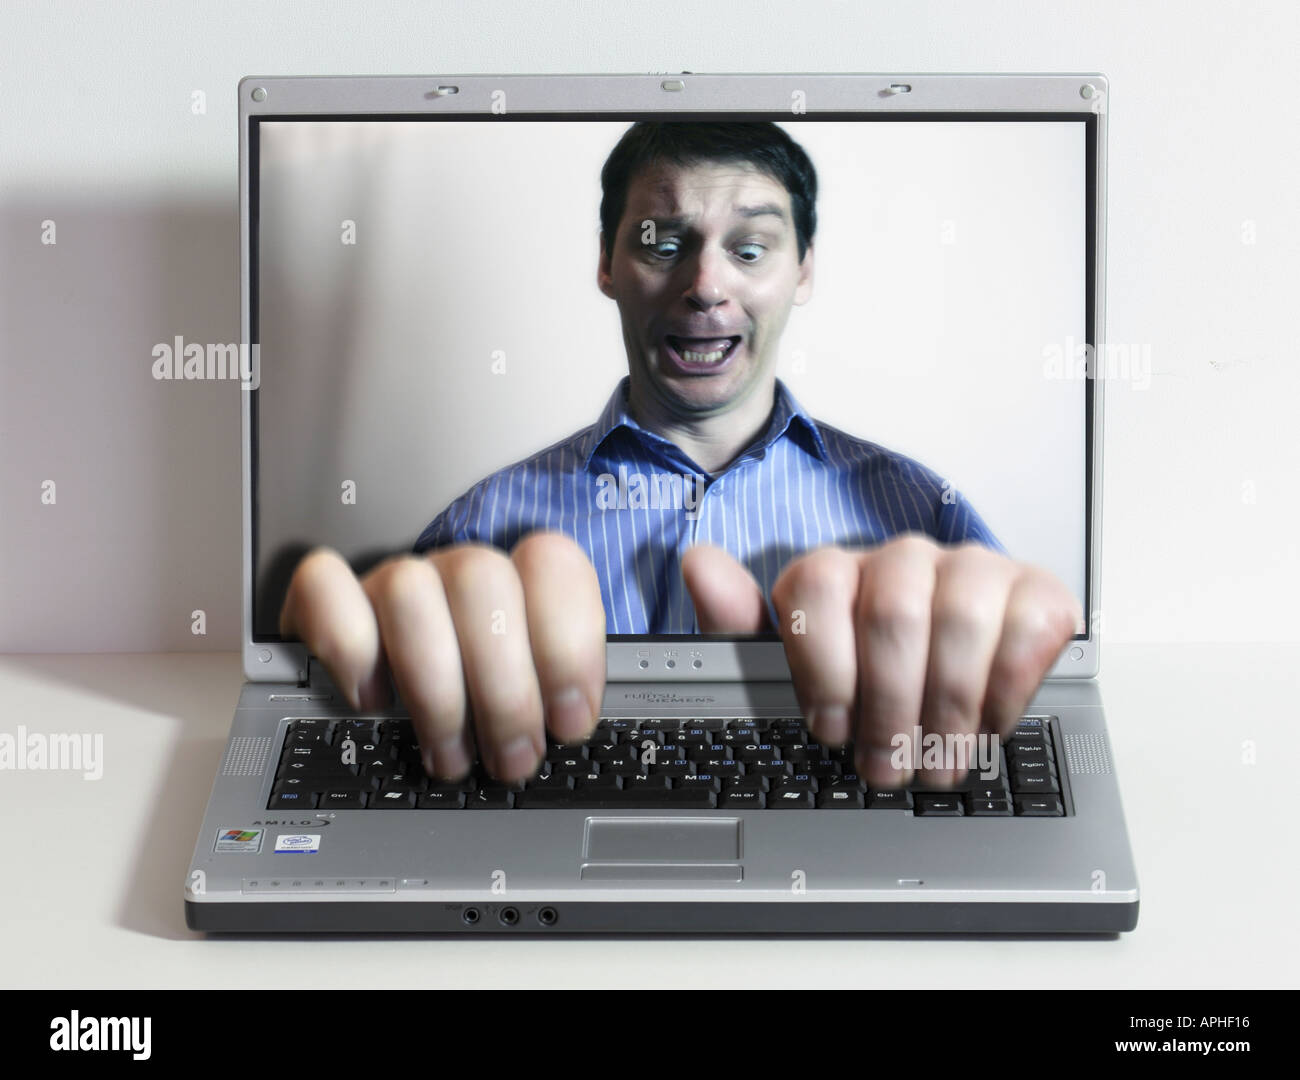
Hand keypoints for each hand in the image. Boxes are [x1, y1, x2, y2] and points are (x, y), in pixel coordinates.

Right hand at [279, 533, 605, 782]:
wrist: (404, 694)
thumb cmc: (483, 702)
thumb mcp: (535, 703)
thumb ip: (557, 702)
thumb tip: (573, 732)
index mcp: (521, 578)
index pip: (552, 564)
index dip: (568, 645)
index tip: (569, 721)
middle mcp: (458, 570)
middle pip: (481, 581)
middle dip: (503, 686)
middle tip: (511, 757)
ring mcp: (393, 581)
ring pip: (408, 589)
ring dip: (433, 688)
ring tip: (449, 755)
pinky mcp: (326, 602)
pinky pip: (322, 587)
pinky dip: (346, 648)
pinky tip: (371, 701)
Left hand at [681, 535, 1081, 787]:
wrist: (948, 666)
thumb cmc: (860, 675)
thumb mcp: (787, 665)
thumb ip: (739, 627)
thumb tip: (699, 565)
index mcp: (839, 570)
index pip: (817, 585)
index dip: (822, 664)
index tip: (831, 728)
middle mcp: (904, 558)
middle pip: (893, 613)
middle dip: (889, 705)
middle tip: (887, 766)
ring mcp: (973, 568)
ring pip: (960, 619)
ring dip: (948, 707)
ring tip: (936, 763)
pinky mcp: (1034, 590)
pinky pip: (1028, 626)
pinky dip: (1006, 688)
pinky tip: (987, 725)